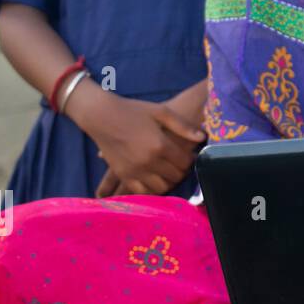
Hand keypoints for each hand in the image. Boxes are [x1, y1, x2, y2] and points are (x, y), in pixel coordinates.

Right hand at [66, 84, 204, 195]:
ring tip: (169, 172)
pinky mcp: (123, 175)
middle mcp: (148, 161)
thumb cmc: (133, 111)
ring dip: (168, 182)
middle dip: (181, 171)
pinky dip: (151, 190)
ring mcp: (134, 170)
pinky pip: (142, 192)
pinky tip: (155, 180)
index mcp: (159, 145)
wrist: (101, 115)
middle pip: (175, 176)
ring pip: (161, 187)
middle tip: (180, 164)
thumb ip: (183, 126)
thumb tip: (202, 138)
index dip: (191, 160)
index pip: (185, 162)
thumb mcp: (161, 112)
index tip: (190, 155)